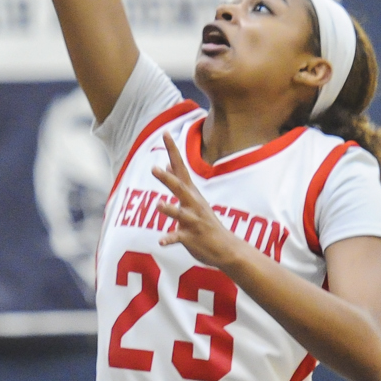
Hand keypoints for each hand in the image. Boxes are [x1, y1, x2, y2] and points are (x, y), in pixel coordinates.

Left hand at [150, 133, 245, 270]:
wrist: (226, 248)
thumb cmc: (206, 223)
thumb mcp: (193, 199)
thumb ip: (179, 183)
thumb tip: (165, 164)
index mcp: (191, 194)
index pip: (180, 167)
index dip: (173, 150)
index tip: (165, 133)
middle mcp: (193, 204)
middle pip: (180, 188)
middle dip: (167, 179)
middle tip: (154, 168)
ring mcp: (193, 221)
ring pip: (180, 213)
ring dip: (169, 209)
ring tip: (158, 205)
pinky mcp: (192, 238)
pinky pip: (179, 238)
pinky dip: (170, 239)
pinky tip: (161, 241)